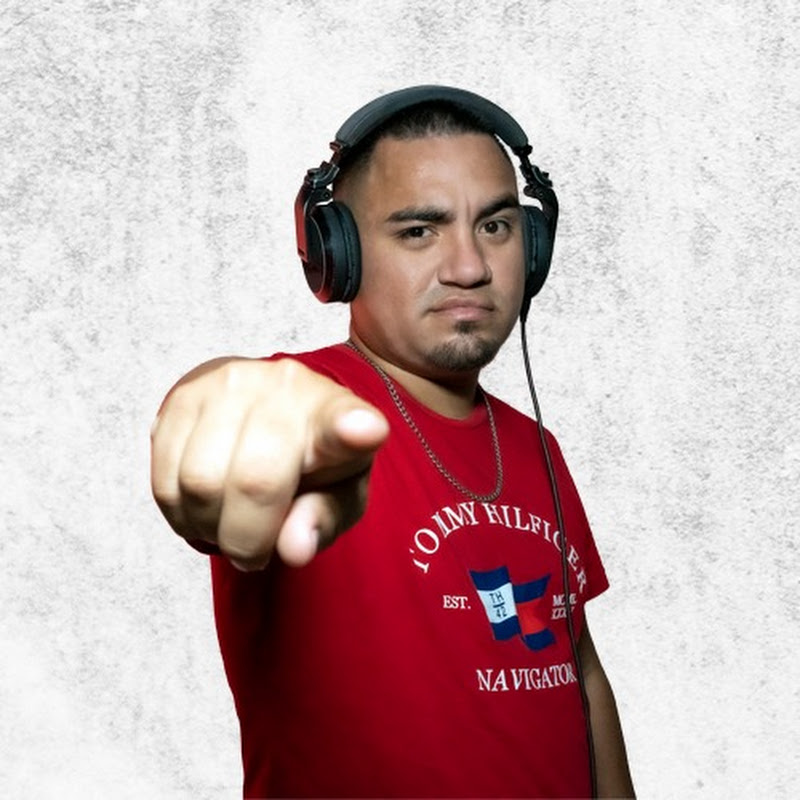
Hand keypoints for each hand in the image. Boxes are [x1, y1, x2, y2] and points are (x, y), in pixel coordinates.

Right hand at [150, 357, 388, 570]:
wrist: (274, 412)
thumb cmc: (314, 462)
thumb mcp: (338, 497)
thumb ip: (323, 521)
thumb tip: (292, 549)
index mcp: (336, 414)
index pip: (344, 420)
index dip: (353, 429)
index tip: (365, 431)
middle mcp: (284, 387)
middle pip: (253, 480)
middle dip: (247, 540)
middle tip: (252, 553)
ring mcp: (229, 382)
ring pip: (199, 482)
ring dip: (209, 528)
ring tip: (228, 526)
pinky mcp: (182, 394)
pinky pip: (165, 478)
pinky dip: (181, 514)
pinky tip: (204, 509)